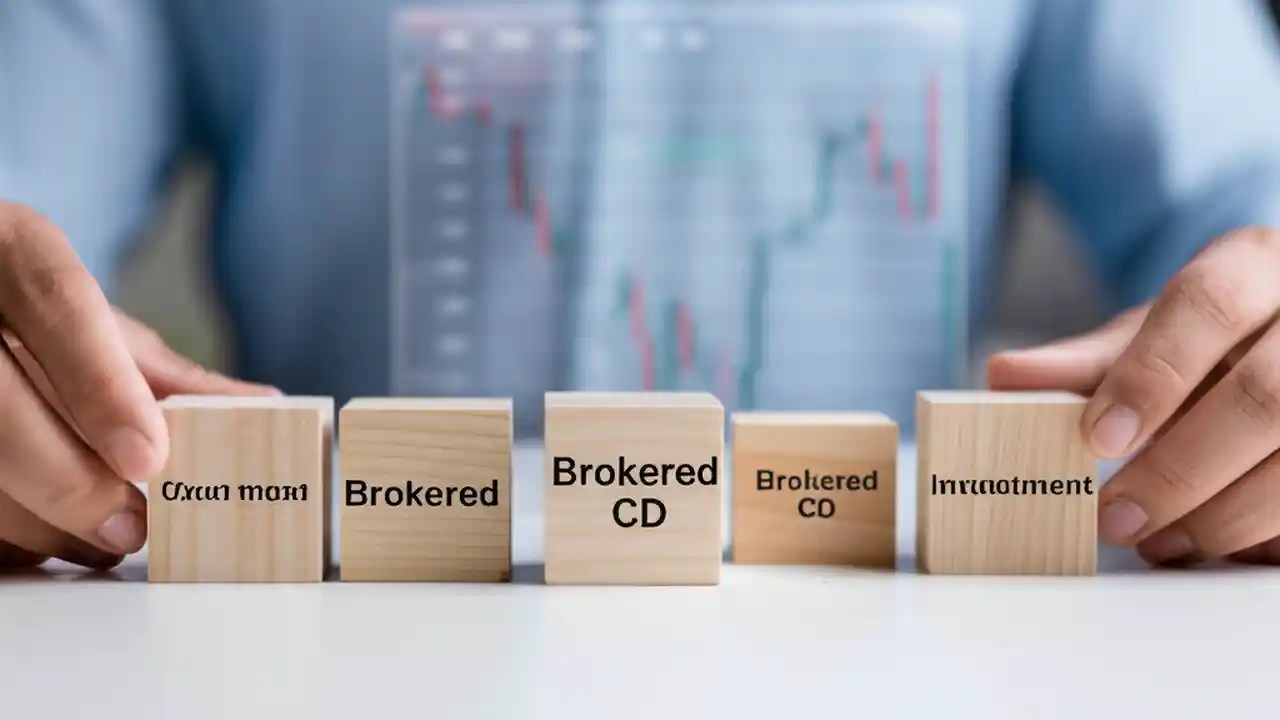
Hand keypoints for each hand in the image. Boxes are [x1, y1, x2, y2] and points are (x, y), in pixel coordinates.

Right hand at [0, 201, 275, 570]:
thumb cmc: (16, 307)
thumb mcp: (85, 321)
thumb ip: (163, 371)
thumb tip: (263, 407)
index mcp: (6, 243)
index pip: (57, 301)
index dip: (100, 385)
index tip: (149, 455)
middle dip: (67, 477)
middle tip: (129, 526)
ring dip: (30, 519)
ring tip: (93, 544)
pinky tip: (32, 541)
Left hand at [989, 227, 1279, 565]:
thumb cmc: (1213, 335)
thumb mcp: (1152, 333)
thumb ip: (1088, 361)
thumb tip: (1004, 377)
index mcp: (1255, 264)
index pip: (1206, 306)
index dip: (1150, 378)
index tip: (1098, 440)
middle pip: (1266, 396)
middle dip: (1182, 470)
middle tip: (1116, 518)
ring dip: (1226, 516)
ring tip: (1160, 542)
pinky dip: (1266, 533)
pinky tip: (1220, 547)